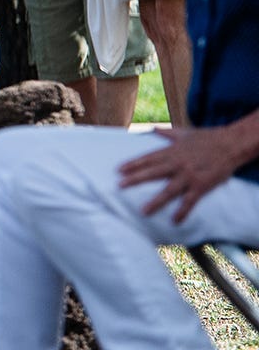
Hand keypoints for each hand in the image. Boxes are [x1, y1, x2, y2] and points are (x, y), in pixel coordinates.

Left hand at [117, 126, 257, 222]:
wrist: (230, 144)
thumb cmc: (206, 137)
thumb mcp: (183, 133)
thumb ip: (166, 133)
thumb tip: (153, 129)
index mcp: (171, 151)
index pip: (148, 158)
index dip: (133, 164)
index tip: (119, 170)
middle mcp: (177, 164)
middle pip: (153, 173)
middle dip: (135, 179)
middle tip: (119, 186)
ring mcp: (189, 175)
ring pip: (169, 190)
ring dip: (156, 201)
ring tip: (144, 211)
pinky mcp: (202, 185)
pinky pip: (190, 200)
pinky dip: (183, 211)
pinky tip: (174, 220)